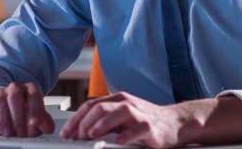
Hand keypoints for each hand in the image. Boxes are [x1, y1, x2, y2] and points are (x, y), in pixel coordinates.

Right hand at [0, 82, 54, 136]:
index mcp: (28, 90)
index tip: (35, 123)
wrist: (0, 109)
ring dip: (4, 118)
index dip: (35, 109)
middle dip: (19, 115)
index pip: (33, 94)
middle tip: (21, 133)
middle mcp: (13, 89)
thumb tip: (49, 128)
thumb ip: (43, 120)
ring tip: (9, 134)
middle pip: (15, 95)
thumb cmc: (21, 113)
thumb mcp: (33, 116)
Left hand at [60, 92, 185, 147]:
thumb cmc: (146, 121)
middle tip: (77, 136)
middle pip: (101, 106)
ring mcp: (140, 113)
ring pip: (119, 112)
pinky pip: (139, 128)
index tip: (66, 133)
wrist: (175, 122)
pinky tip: (119, 142)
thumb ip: (105, 122)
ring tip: (91, 134)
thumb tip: (81, 133)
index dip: (76, 119)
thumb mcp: (122, 118)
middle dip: (85, 121)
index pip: (91, 105)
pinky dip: (128, 135)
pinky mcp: (152, 127)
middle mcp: (127, 103)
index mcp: (118, 100)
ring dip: (103, 123)